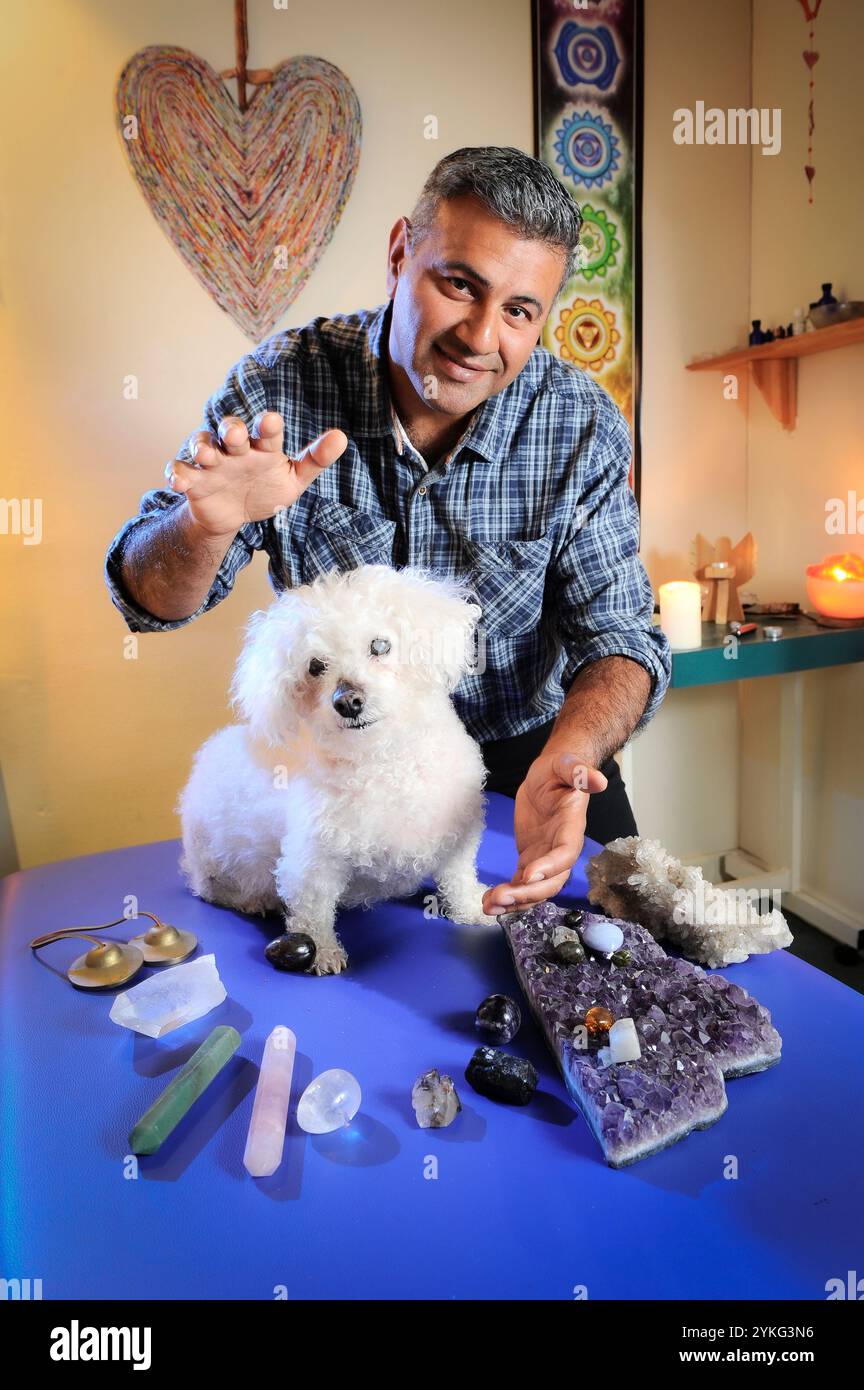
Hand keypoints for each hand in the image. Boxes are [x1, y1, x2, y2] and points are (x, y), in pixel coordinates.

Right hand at [166, 412, 347, 538]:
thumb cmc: (266, 488)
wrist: (234, 515)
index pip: (265, 433)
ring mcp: (212, 463)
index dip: (267, 426)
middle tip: (236, 435)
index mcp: (262, 447)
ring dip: (202, 447)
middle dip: (231, 430)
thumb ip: (315, 460)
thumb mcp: (293, 479)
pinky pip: (180, 470)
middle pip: (229, 431)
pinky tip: (179, 481)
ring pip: (201, 445)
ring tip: (207, 455)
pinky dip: (177, 473)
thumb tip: (341, 437)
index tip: (271, 420)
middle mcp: (235, 449)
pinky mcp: (193, 479)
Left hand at [481, 751, 608, 914]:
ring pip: (535, 889)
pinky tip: (488, 902)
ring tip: (490, 907)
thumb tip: (598, 780)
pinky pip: (520, 883)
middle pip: (550, 881)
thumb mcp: (566, 765)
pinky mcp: (530, 858)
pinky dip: (507, 895)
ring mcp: (544, 857)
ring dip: (515, 901)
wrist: (550, 776)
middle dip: (528, 893)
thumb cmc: (560, 769)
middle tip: (501, 897)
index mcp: (571, 828)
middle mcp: (559, 849)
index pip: (565, 854)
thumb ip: (580, 772)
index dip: (550, 867)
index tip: (528, 874)